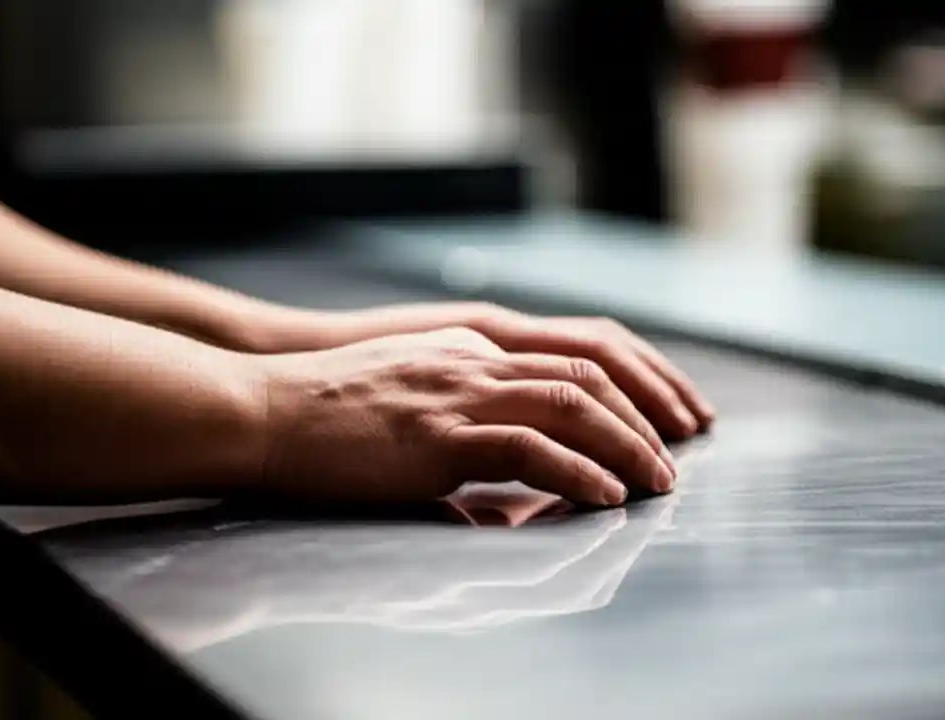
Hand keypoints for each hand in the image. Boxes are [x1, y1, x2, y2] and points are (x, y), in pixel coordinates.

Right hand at [287, 302, 714, 439]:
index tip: (664, 418)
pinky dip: (579, 471)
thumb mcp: (406, 393)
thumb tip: (499, 471)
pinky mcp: (438, 435)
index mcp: (470, 344)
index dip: (631, 382)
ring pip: (573, 404)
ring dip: (627, 445)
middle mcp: (474, 357)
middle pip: (590, 372)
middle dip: (647, 412)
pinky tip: (605, 496)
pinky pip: (530, 448)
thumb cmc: (324, 412)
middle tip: (680, 453)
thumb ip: (459, 414)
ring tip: (659, 481)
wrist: (263, 408)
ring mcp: (458, 391)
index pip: (574, 350)